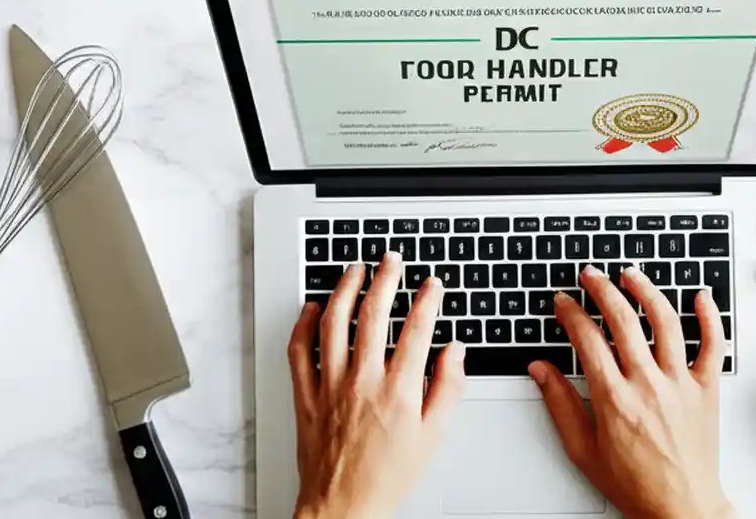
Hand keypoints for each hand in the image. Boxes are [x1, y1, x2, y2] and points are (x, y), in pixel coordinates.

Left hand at [288, 253, 465, 518]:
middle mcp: (362, 380)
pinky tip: (313, 307)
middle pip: (373, 315)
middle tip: (391, 261)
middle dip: (385, 279)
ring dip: (344, 290)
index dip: (427, 300)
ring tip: (354, 270)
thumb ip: (448, 387)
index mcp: (398, 389)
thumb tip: (455, 352)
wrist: (344, 505)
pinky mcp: (306, 395)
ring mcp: (330, 385)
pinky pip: (299, 350)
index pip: (416, 329)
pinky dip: (304, 324)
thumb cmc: (388, 475)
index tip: (431, 284)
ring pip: (334, 323)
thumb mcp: (434, 435)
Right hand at [528, 266, 735, 518]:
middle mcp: (648, 384)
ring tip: (631, 275)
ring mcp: (681, 384)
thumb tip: (540, 370)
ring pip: (666, 322)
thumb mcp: (583, 449)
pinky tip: (700, 297)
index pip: (587, 339)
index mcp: (614, 399)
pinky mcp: (707, 390)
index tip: (564, 302)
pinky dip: (709, 317)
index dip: (571, 313)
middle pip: (623, 320)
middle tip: (591, 276)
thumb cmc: (634, 484)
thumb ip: (560, 404)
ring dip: (646, 291)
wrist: (680, 508)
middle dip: (602, 290)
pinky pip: (713, 345)